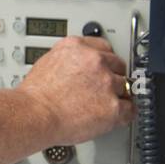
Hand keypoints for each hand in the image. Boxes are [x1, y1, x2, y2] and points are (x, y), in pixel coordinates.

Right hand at [16, 35, 135, 144]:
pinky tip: (115, 116)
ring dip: (117, 96)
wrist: (34, 115)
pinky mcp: (113, 106)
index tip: (105, 67)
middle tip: (102, 89)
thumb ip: (68, 60)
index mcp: (77, 47)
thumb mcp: (47, 62)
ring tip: (103, 105)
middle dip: (112, 77)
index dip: (104, 60)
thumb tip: (76, 67)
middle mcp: (95, 61)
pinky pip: (130, 110)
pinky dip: (124, 115)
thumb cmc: (35, 96)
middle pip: (118, 66)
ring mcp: (106, 83)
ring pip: (126, 87)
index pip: (104, 47)